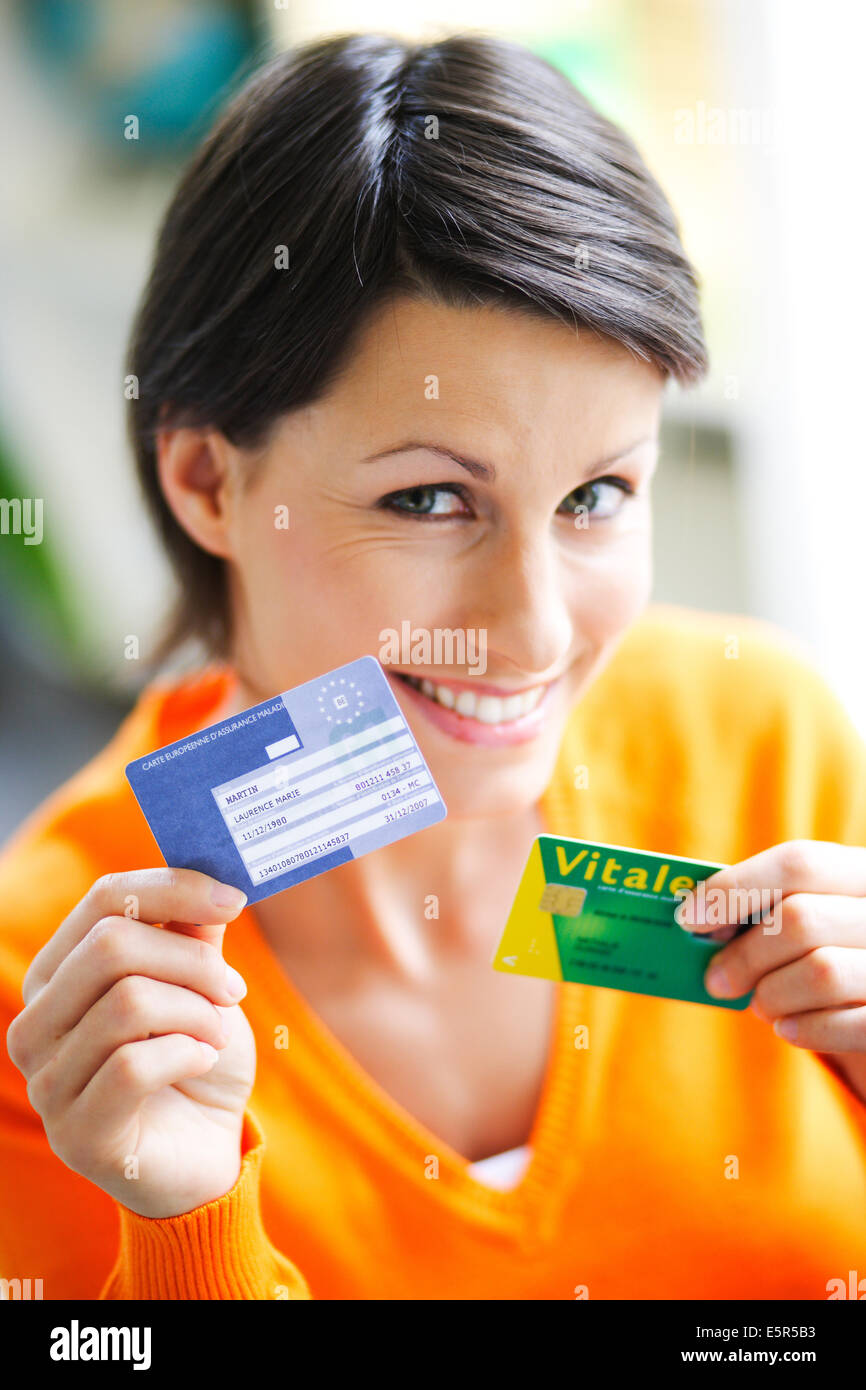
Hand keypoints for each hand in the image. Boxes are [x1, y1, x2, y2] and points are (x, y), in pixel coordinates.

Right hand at [6, 867, 255, 1217]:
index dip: (174, 887)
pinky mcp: (75, 1134)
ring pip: (127, 1003)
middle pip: (111, 947)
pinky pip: (134, 1066)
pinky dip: (186, 1054)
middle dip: (192, 961)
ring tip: (216, 1033)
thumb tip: (209, 875)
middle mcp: (36, 1024)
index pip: (103, 899)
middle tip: (232, 989)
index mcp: (58, 974)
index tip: (234, 901)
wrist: (207, 1153)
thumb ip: (193, 932)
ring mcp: (46, 1082)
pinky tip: (201, 1064)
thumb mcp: (201, 985)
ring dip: (196, 1013)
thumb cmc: (196, 1059)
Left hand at [675, 839, 865, 1066]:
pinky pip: (846, 1024)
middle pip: (801, 920)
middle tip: (715, 979)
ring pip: (821, 972)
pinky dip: (803, 1029)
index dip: (735, 888)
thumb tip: (697, 925)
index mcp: (863, 871)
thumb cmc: (834, 951)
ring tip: (760, 1004)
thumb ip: (769, 912)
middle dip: (745, 955)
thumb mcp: (815, 916)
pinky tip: (786, 1029)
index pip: (798, 863)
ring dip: (772, 995)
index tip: (689, 918)